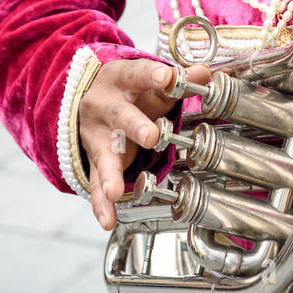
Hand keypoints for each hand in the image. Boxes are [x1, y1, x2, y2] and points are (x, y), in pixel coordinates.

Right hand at [78, 58, 210, 229]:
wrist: (88, 98)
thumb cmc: (128, 91)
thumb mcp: (151, 81)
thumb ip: (178, 80)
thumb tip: (204, 73)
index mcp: (120, 80)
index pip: (136, 74)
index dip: (151, 75)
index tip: (165, 76)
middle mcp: (104, 106)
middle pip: (120, 115)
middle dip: (136, 126)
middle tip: (152, 136)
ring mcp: (97, 136)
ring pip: (103, 154)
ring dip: (110, 174)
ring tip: (116, 191)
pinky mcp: (94, 160)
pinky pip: (95, 183)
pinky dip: (101, 203)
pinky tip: (108, 220)